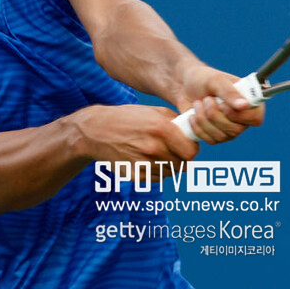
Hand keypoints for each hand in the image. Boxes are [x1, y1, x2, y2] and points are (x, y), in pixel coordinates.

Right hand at [74, 104, 198, 180]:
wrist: (97, 131)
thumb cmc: (128, 118)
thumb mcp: (153, 111)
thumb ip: (175, 120)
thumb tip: (192, 131)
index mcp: (161, 129)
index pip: (191, 152)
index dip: (193, 150)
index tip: (189, 146)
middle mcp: (153, 147)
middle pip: (183, 165)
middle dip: (182, 158)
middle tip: (174, 150)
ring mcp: (143, 163)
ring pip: (171, 173)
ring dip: (170, 166)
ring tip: (159, 154)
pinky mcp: (134, 175)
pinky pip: (157, 179)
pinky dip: (157, 172)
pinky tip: (149, 160)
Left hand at [176, 65, 264, 144]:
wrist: (185, 86)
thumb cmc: (204, 79)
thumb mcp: (216, 80)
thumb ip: (229, 92)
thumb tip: (245, 105)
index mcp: (249, 101)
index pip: (256, 117)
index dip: (241, 115)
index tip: (223, 105)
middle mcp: (242, 118)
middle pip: (236, 129)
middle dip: (215, 115)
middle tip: (206, 99)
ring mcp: (229, 129)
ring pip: (221, 136)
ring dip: (204, 119)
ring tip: (198, 103)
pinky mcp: (215, 136)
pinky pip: (210, 140)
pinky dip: (198, 127)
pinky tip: (192, 115)